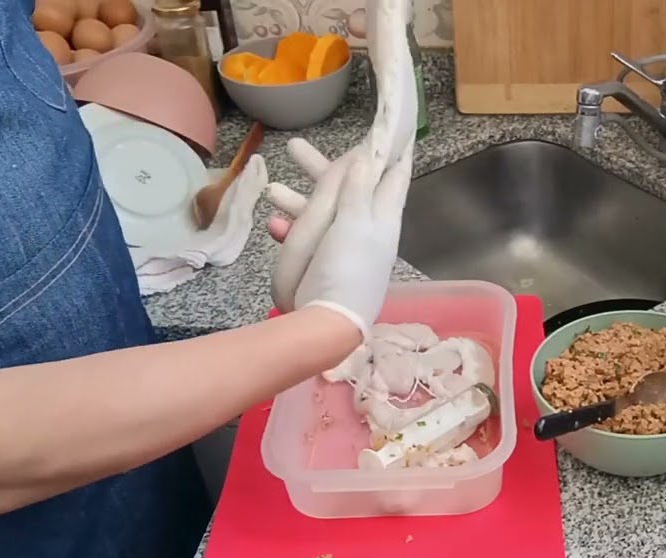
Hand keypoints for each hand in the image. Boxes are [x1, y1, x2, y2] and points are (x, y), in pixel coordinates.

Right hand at [266, 137, 415, 334]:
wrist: (329, 321)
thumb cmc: (347, 268)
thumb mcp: (354, 222)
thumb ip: (358, 189)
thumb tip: (368, 155)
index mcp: (383, 216)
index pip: (394, 177)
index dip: (393, 152)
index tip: (393, 128)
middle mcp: (366, 227)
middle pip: (347, 188)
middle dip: (322, 168)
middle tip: (295, 146)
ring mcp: (344, 245)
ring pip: (322, 212)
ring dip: (297, 199)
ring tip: (271, 189)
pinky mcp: (323, 262)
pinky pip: (306, 237)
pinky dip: (289, 229)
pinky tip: (272, 225)